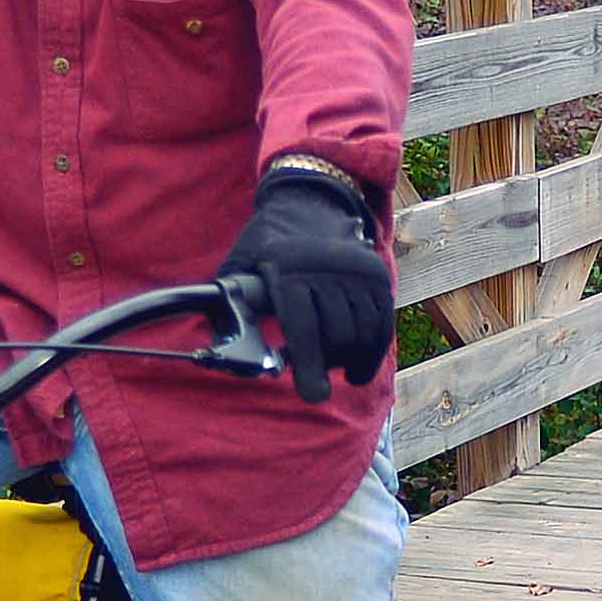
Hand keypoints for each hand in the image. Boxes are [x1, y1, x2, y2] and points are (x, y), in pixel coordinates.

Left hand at [215, 166, 389, 403]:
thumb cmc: (265, 246)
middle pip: (337, 337)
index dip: (309, 365)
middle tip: (312, 378)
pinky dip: (370, 353)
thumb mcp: (239, 266)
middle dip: (325, 365)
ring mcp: (358, 271)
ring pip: (360, 335)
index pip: (304, 327)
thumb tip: (220, 354)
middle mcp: (328, 267)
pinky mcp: (378, 277)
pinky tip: (356, 368)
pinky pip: (381, 326)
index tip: (314, 396)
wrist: (308, 204)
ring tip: (329, 362)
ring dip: (346, 359)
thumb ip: (230, 308)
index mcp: (289, 268)